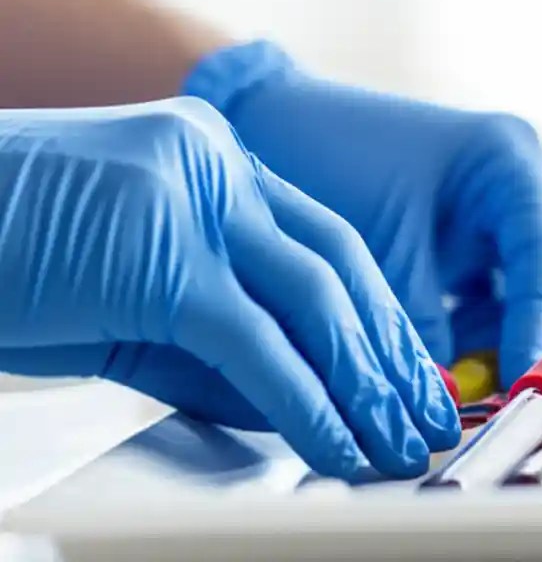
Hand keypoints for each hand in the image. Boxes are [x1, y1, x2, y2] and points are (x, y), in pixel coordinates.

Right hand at [0, 98, 458, 478]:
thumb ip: (214, 341)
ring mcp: (190, 202)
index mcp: (214, 163)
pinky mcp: (161, 257)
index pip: (326, 244)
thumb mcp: (130, 301)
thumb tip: (299, 400)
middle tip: (429, 420)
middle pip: (339, 268)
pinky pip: (258, 342)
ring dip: (366, 386)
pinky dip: (308, 404)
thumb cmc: (4, 264)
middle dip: (392, 356)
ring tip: (399, 447)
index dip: (378, 317)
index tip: (412, 376)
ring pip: (314, 302)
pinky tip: (338, 449)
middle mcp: (215, 166)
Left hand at [185, 42, 541, 386]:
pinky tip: (442, 350)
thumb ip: (420, 327)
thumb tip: (445, 400)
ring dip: (511, 336)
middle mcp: (521, 183)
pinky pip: (505, 295)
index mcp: (508, 162)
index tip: (518, 382)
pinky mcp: (477, 237)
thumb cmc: (320, 156)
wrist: (269, 121)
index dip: (540, 326)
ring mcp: (505, 210)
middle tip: (500, 382)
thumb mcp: (375, 249)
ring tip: (453, 366)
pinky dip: (484, 330)